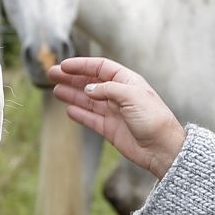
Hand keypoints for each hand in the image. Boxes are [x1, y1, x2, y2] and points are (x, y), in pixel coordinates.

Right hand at [48, 57, 185, 179]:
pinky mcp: (110, 129)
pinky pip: (91, 118)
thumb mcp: (132, 96)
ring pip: (88, 100)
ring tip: (55, 90)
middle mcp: (118, 94)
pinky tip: (68, 110)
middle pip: (90, 82)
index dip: (81, 65)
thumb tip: (88, 89)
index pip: (100, 67)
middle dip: (71, 78)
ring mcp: (113, 112)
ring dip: (72, 94)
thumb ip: (108, 90)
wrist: (163, 149)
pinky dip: (80, 114)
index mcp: (127, 81)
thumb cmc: (153, 118)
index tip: (64, 66)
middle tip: (51, 74)